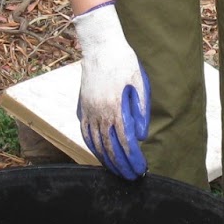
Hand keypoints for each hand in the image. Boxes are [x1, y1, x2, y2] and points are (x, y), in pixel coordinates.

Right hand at [73, 2, 149, 178]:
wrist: (100, 46)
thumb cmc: (124, 63)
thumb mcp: (139, 83)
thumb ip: (140, 110)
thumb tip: (140, 136)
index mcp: (115, 107)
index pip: (125, 141)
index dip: (133, 158)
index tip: (141, 168)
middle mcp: (99, 112)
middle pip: (109, 147)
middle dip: (121, 165)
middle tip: (131, 177)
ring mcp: (88, 111)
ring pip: (95, 143)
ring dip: (107, 160)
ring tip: (117, 171)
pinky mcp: (82, 107)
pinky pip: (85, 133)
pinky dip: (92, 147)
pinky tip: (100, 154)